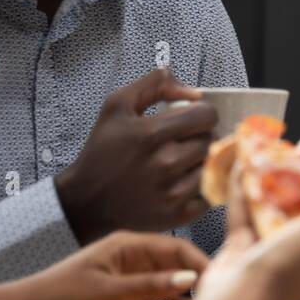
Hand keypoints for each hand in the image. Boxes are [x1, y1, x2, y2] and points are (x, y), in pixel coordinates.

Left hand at [18, 231, 208, 299]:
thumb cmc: (63, 296)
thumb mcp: (109, 291)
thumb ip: (151, 285)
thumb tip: (191, 277)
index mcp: (129, 245)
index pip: (176, 248)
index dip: (199, 261)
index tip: (219, 279)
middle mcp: (134, 257)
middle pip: (176, 263)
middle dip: (198, 278)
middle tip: (220, 296)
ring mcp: (132, 276)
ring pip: (169, 282)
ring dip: (187, 294)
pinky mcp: (127, 296)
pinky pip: (156, 298)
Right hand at [55, 69, 217, 242]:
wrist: (88, 199)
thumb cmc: (104, 150)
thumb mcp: (117, 105)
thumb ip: (156, 84)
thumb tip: (194, 92)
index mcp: (151, 134)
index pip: (207, 115)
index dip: (201, 113)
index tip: (191, 119)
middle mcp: (165, 163)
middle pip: (211, 139)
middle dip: (200, 136)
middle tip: (181, 141)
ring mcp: (173, 192)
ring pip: (212, 165)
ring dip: (201, 161)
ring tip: (181, 162)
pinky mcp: (179, 214)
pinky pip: (211, 192)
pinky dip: (202, 186)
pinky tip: (183, 181)